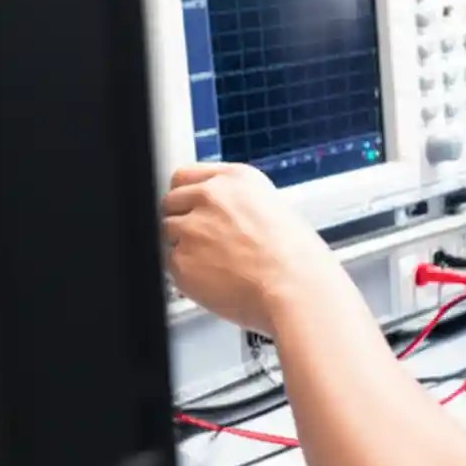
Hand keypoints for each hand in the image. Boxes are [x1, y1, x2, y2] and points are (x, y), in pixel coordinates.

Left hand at [162, 163, 342, 336]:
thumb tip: (222, 217)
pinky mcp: (181, 260)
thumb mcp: (274, 210)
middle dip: (182, 220)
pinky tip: (213, 281)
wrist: (295, 289)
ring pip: (167, 232)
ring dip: (183, 247)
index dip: (187, 196)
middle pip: (171, 201)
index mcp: (236, 179)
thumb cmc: (298, 260)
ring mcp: (192, 227)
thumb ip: (238, 206)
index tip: (190, 208)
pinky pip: (169, 264)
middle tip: (202, 242)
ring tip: (214, 265)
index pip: (186, 176)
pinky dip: (185, 274)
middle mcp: (211, 196)